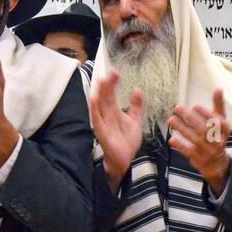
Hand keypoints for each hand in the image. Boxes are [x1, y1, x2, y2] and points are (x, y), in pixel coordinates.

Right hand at [89, 69, 142, 192]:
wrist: (126, 159)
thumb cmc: (127, 141)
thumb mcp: (135, 120)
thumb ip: (136, 106)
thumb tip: (137, 90)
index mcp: (115, 111)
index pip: (113, 94)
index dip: (113, 83)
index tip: (116, 73)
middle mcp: (107, 115)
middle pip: (106, 97)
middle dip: (107, 85)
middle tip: (109, 74)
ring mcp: (103, 123)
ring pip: (100, 106)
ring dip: (100, 93)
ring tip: (101, 82)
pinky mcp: (101, 132)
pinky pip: (97, 120)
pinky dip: (95, 110)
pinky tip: (94, 100)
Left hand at [168, 88, 231, 193]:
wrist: (216, 162)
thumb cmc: (216, 136)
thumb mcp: (220, 121)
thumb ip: (218, 105)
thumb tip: (219, 88)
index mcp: (225, 131)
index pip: (217, 122)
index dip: (206, 114)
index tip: (194, 106)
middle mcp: (218, 141)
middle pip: (204, 129)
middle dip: (190, 118)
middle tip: (178, 108)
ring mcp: (209, 151)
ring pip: (195, 140)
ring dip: (182, 129)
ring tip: (171, 120)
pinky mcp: (199, 159)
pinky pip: (189, 152)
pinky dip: (180, 146)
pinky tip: (172, 139)